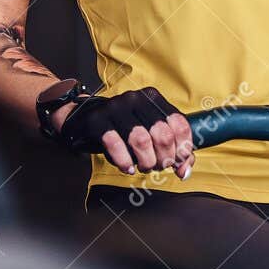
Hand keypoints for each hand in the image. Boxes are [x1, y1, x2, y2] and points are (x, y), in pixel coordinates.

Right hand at [55, 86, 194, 177]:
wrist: (84, 118)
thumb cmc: (122, 128)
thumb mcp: (149, 132)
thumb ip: (172, 148)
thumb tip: (184, 171)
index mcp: (154, 98)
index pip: (179, 123)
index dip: (183, 147)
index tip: (179, 161)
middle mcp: (136, 99)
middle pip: (162, 134)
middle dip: (165, 158)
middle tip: (160, 166)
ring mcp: (115, 108)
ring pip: (141, 140)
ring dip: (147, 161)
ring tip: (145, 167)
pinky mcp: (97, 121)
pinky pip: (115, 143)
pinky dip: (124, 161)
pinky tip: (127, 167)